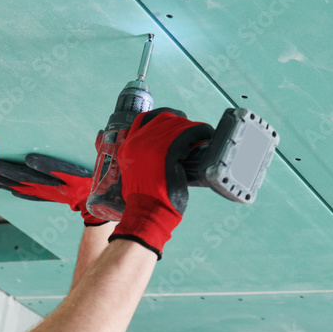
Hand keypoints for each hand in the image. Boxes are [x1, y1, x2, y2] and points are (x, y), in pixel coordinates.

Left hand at [0, 154, 108, 225]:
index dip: (2, 168)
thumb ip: (49, 166)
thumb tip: (27, 160)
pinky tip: (9, 189)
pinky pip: (26, 194)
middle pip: (14, 181)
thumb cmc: (84, 183)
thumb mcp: (69, 172)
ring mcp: (42, 194)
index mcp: (42, 182)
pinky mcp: (47, 195)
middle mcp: (39, 189)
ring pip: (18, 188)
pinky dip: (15, 191)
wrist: (93, 201)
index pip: (17, 174)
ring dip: (3, 182)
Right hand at [109, 109, 212, 257]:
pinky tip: (205, 138)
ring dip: (194, 127)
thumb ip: (146, 157)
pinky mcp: (168, 153)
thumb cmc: (146, 199)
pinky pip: (188, 134)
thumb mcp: (138, 173)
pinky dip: (200, 133)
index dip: (164, 118)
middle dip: (182, 122)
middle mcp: (137, 143)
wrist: (147, 213)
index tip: (177, 122)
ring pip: (178, 124)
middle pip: (164, 118)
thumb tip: (171, 145)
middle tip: (193, 131)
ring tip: (203, 134)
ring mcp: (151, 146)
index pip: (144, 119)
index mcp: (127, 147)